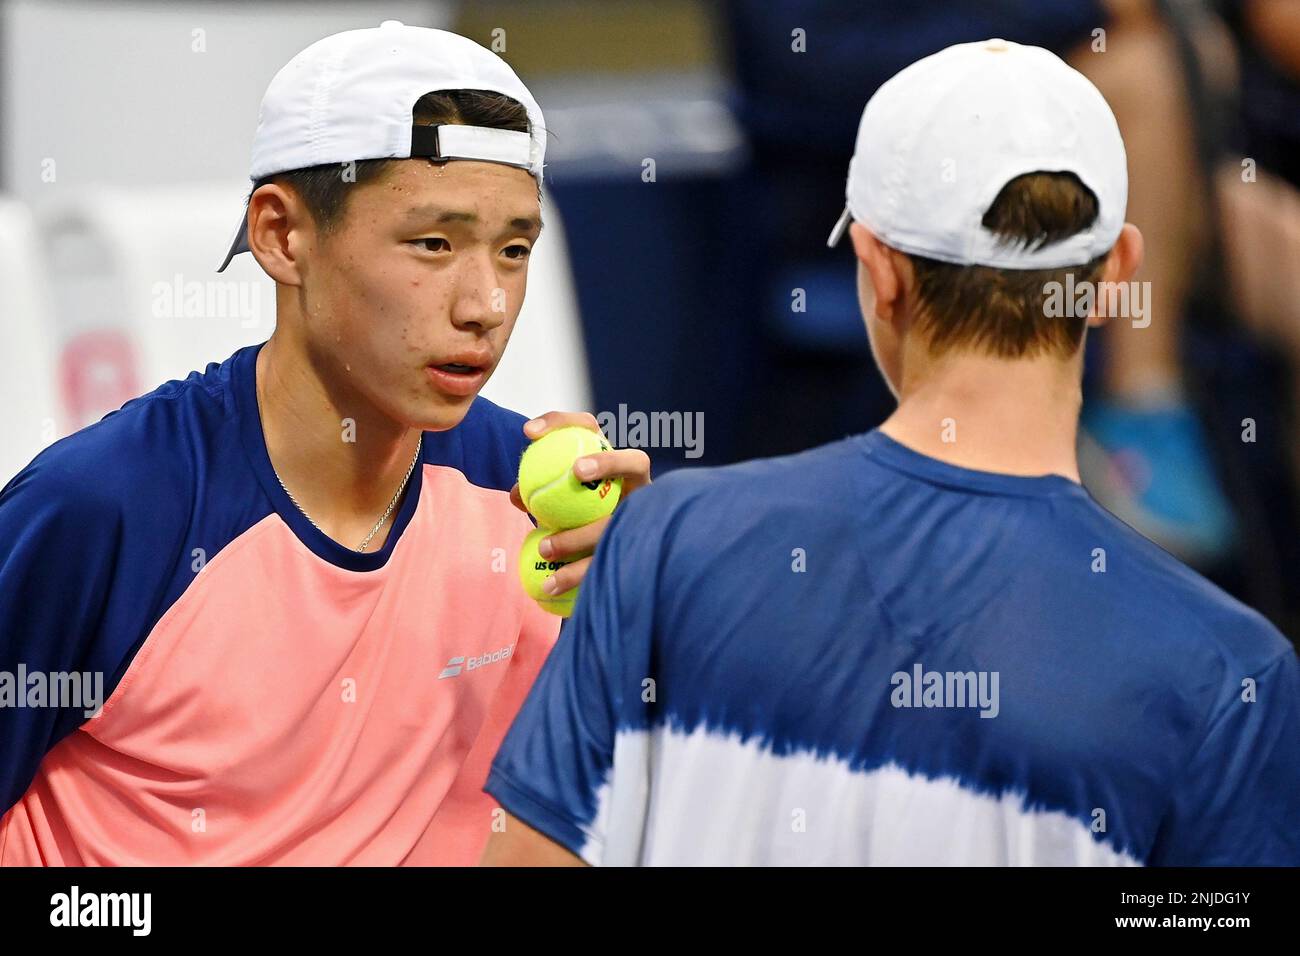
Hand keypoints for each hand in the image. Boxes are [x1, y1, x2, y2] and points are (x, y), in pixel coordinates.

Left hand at [510, 411, 651, 595]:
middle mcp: (638, 485)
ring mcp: (648, 517)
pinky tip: (550, 587)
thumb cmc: (579, 524)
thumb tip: (516, 495)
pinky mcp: (645, 551)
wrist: (614, 562)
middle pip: (632, 462)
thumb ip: (539, 495)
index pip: (589, 428)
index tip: (528, 433)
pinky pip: (611, 562)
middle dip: (607, 462)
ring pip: (621, 518)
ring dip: (581, 533)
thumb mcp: (557, 505)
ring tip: (544, 548)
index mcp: (610, 463)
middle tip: (573, 474)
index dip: (562, 423)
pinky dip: (576, 575)